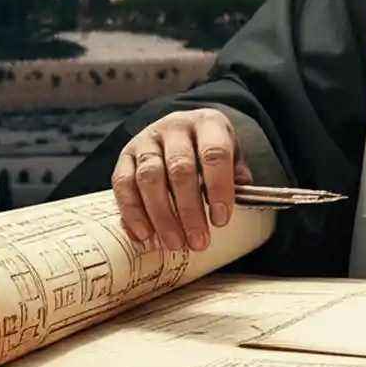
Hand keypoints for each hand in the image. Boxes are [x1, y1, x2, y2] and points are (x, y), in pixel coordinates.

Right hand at [111, 108, 252, 251]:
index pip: (214, 153)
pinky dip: (132, 211)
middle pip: (180, 169)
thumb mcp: (231, 151)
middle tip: (198, 242)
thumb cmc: (209, 147)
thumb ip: (236, 171)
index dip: (218, 188)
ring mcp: (147, 139)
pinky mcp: (125, 154)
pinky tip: (145, 234)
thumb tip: (243, 193)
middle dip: (189, 210)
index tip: (221, 220)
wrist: (180, 129)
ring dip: (162, 215)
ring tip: (174, 243)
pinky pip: (122, 183)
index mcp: (207, 123)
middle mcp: (175, 126)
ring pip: (150, 177)